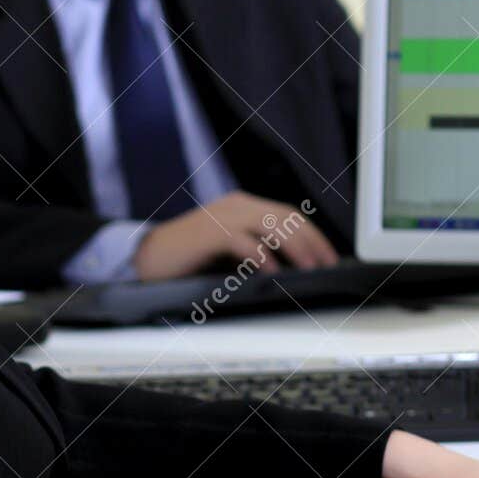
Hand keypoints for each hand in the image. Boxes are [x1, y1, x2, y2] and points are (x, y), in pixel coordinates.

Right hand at [132, 191, 339, 280]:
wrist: (149, 257)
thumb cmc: (189, 257)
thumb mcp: (229, 250)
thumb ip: (256, 250)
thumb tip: (292, 266)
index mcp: (242, 207)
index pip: (288, 214)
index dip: (313, 234)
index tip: (329, 256)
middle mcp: (236, 206)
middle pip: (285, 217)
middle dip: (311, 241)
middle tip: (327, 264)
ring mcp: (223, 216)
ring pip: (271, 225)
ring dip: (295, 247)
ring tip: (310, 267)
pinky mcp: (210, 232)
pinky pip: (243, 241)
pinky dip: (262, 255)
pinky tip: (274, 271)